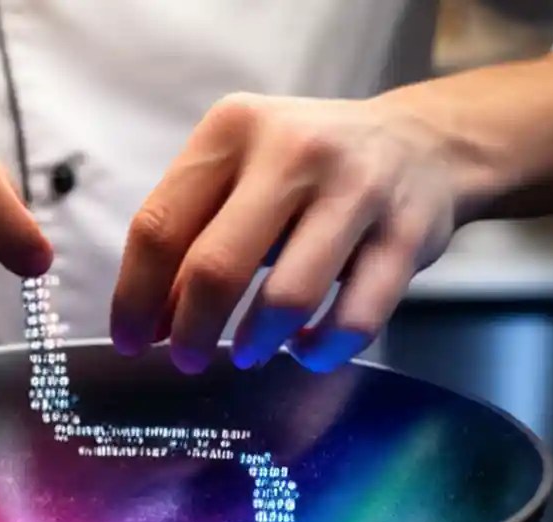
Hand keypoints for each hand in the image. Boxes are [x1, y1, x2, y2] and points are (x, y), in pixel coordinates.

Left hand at [110, 92, 463, 372]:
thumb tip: (149, 323)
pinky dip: (321, 350)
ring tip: (249, 352)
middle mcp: (293, 151)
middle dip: (192, 331)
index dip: (136, 295)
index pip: (160, 225)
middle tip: (188, 360)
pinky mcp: (406, 234)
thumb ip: (193, 238)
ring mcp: (356, 190)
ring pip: (287, 297)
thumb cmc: (308, 170)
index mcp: (234, 130)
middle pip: (217, 266)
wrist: (423, 143)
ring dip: (256, 343)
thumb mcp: (242, 177)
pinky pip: (354, 317)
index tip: (130, 341)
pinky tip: (306, 349)